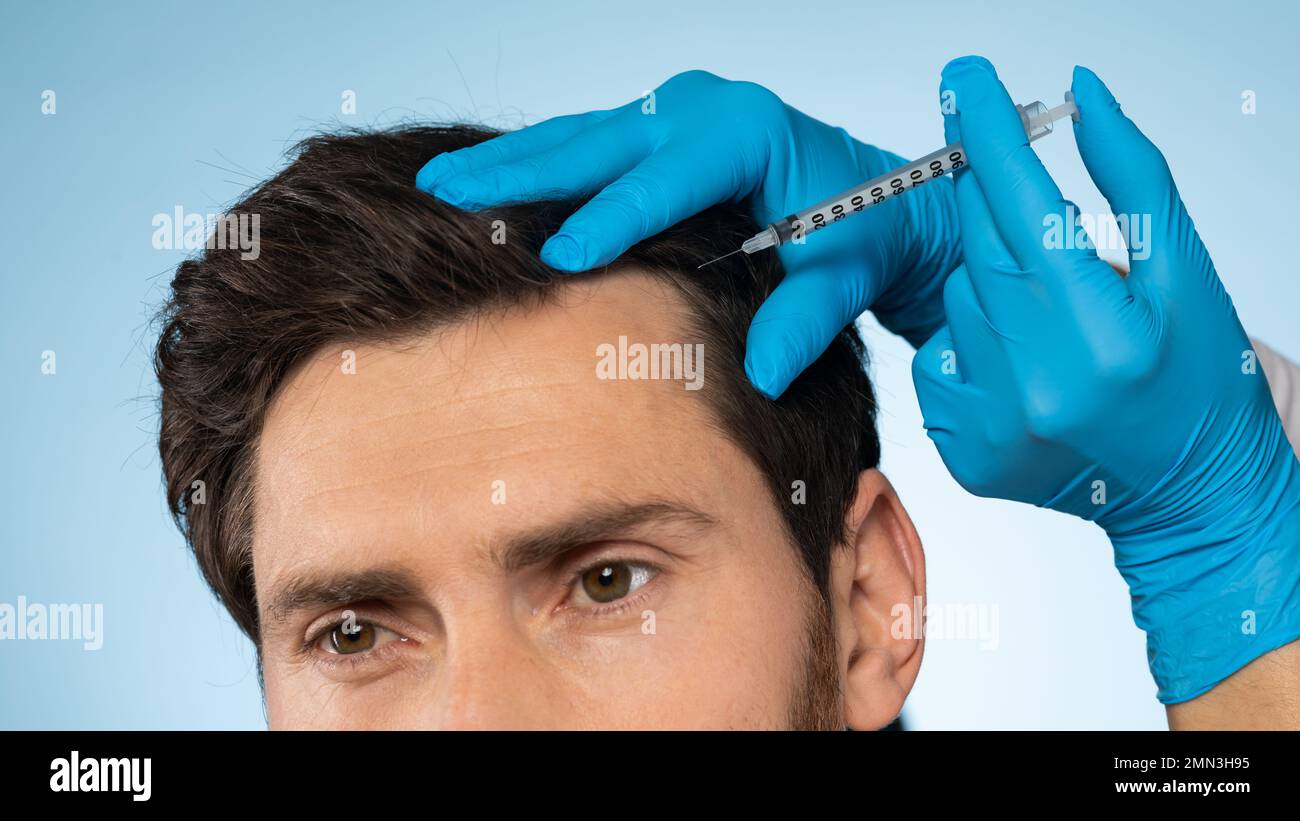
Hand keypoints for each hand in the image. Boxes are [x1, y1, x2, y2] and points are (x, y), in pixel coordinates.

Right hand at [415, 70, 961, 397]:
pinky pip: (589, 144)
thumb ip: (806, 318)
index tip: (559, 256)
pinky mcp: (661, 132)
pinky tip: (488, 184)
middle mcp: (701, 110)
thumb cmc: (868, 231)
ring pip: (579, 137)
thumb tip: (765, 373)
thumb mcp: (846, 274)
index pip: (663, 179)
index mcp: (745, 132)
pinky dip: (537, 166)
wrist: (886, 196)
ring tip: (442, 182)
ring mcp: (676, 115)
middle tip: (446, 191)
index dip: (610, 218)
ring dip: (511, 163)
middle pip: (595, 142)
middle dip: (520, 172)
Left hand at [911, 56, 1299, 702]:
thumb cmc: (1201, 380)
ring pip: (960, 302)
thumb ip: (1132, 178)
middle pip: (980, 246)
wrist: (1190, 495)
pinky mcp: (965, 451)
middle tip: (1013, 184)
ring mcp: (993, 423)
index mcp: (1099, 331)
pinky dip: (973, 344)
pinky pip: (940, 359)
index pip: (1024, 205)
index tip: (965, 78)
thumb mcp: (1187, 271)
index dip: (991, 134)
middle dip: (994, 201)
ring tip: (1054, 313)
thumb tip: (1080, 93)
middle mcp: (1036, 381)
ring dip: (997, 284)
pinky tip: (1025, 360)